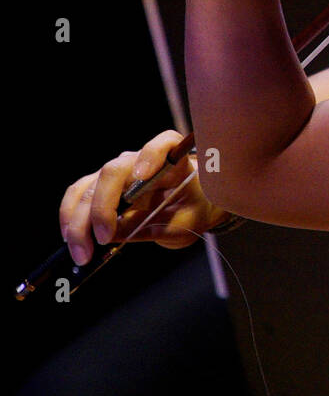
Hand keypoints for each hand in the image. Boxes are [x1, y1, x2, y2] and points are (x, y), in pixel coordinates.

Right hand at [58, 131, 221, 265]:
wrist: (189, 207)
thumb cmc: (191, 210)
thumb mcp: (182, 225)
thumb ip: (153, 226)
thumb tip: (115, 232)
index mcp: (173, 162)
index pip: (164, 143)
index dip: (151, 154)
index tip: (142, 175)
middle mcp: (140, 160)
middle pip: (112, 172)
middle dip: (101, 207)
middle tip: (102, 240)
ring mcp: (117, 172)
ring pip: (88, 185)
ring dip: (78, 219)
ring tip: (82, 251)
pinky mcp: (101, 185)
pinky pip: (78, 195)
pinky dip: (71, 218)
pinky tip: (72, 240)